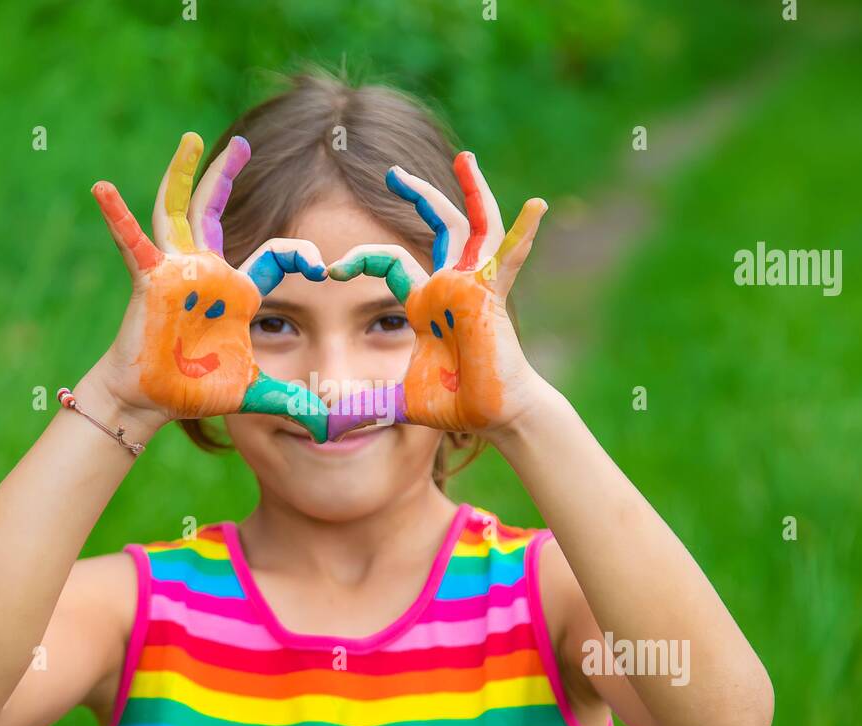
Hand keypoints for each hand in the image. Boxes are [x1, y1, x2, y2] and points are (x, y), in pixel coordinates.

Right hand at [91, 132, 329, 441]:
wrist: (154, 400)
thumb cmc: (198, 390)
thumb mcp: (255, 393)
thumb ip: (291, 401)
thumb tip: (328, 424)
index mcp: (238, 290)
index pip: (277, 256)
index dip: (301, 257)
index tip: (323, 267)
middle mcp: (207, 271)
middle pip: (218, 211)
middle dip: (228, 176)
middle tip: (244, 142)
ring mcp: (176, 270)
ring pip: (178, 212)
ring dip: (181, 176)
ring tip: (190, 140)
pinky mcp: (149, 281)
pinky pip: (132, 244)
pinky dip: (117, 217)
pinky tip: (102, 189)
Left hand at [326, 152, 548, 438]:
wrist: (490, 415)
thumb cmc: (450, 404)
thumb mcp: (394, 400)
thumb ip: (361, 408)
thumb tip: (324, 431)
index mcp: (423, 300)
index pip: (388, 262)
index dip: (358, 259)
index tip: (330, 270)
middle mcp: (449, 284)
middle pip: (436, 226)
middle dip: (417, 195)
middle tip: (391, 170)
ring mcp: (475, 285)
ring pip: (473, 227)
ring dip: (471, 192)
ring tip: (463, 158)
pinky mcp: (494, 297)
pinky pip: (511, 259)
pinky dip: (526, 233)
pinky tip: (538, 205)